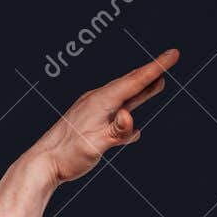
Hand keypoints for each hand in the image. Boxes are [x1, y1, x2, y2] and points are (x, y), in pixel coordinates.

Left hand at [33, 49, 178, 183]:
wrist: (42, 162)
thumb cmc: (68, 156)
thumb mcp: (95, 144)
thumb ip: (115, 131)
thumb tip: (129, 115)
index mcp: (101, 101)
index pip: (135, 81)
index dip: (157, 68)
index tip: (174, 54)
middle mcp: (97, 100)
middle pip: (130, 83)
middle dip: (152, 72)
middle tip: (171, 59)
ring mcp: (92, 109)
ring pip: (123, 96)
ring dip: (141, 89)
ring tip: (157, 82)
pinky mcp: (89, 121)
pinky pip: (114, 111)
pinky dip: (128, 108)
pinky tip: (131, 120)